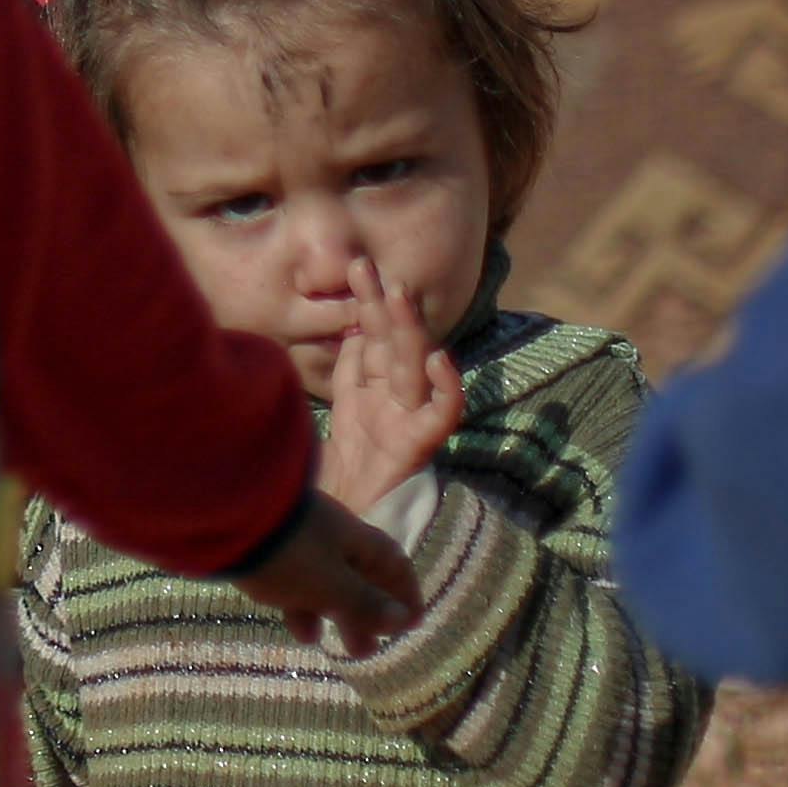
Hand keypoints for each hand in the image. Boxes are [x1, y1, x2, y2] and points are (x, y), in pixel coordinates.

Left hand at [240, 489, 421, 655]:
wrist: (217, 515)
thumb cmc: (287, 552)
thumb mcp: (329, 585)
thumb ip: (364, 603)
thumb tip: (403, 619)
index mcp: (354, 537)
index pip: (392, 563)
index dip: (405, 593)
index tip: (412, 622)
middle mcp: (328, 533)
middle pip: (358, 574)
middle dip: (367, 612)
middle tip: (370, 648)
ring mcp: (294, 540)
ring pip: (325, 581)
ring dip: (335, 614)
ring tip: (340, 647)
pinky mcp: (264, 550)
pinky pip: (293, 581)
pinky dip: (302, 605)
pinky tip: (301, 629)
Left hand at [312, 250, 463, 521]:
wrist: (348, 519)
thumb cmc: (343, 470)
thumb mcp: (341, 409)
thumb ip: (349, 369)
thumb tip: (356, 328)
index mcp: (373, 387)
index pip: (373, 337)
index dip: (367, 305)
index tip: (356, 268)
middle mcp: (394, 397)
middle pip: (390, 344)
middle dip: (381, 305)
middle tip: (366, 266)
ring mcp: (409, 417)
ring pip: (413, 367)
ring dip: (408, 329)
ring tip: (399, 294)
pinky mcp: (422, 444)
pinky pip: (443, 414)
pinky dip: (446, 387)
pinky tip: (437, 359)